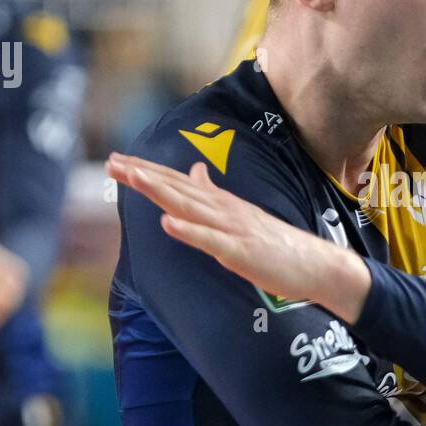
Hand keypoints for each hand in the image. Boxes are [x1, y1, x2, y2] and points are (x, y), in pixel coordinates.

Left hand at [106, 153, 371, 322]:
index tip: (117, 160)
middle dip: (144, 175)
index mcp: (221, 203)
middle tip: (111, 161)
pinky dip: (189, 231)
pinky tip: (168, 223)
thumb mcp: (240, 215)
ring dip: (161, 192)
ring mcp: (232, 229)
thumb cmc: (275, 245)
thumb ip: (214, 194)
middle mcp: (224, 210)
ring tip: (133, 178)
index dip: (148, 171)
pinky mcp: (241, 251)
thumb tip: (195, 170)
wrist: (314, 265)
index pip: (178, 182)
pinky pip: (212, 241)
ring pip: (190, 207)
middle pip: (177, 189)